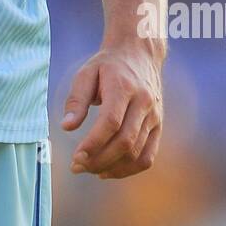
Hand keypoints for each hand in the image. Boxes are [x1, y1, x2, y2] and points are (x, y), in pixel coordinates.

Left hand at [61, 39, 162, 178]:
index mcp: (124, 87)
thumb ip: (76, 100)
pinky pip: (148, 156)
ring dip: (111, 167)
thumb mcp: (86, 73)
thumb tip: (66, 127)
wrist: (139, 54)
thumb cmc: (107, 65)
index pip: (111, 122)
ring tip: (89, 169)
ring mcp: (154, 116)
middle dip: (99, 159)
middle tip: (77, 167)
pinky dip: (129, 169)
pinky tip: (108, 171)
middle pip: (125, 141)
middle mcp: (144, 102)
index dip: (94, 143)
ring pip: (137, 152)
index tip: (76, 156)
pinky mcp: (158, 126)